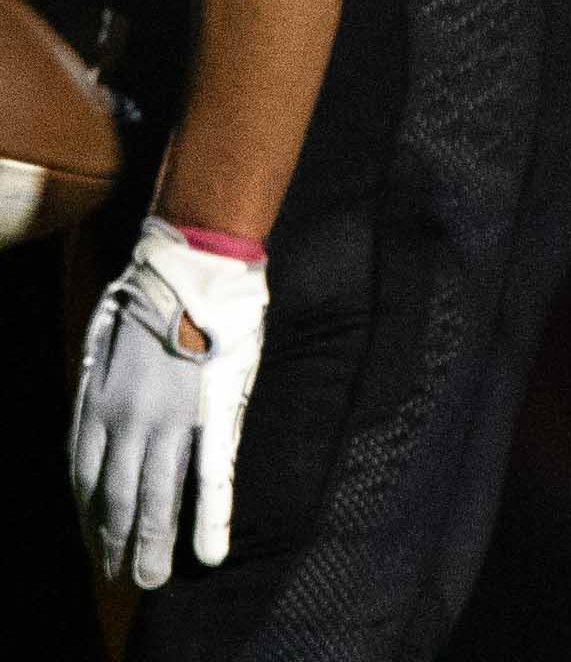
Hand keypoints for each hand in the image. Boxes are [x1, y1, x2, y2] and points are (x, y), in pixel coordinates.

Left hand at [71, 215, 271, 589]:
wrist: (191, 268)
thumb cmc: (149, 299)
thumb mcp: (101, 348)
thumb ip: (99, 391)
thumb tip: (96, 423)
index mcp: (97, 406)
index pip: (83, 480)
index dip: (88, 518)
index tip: (94, 546)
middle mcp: (124, 423)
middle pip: (114, 499)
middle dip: (113, 544)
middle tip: (120, 578)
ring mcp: (167, 422)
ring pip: (154, 499)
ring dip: (150, 545)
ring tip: (151, 580)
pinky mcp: (209, 415)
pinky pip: (208, 478)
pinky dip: (208, 519)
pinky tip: (209, 552)